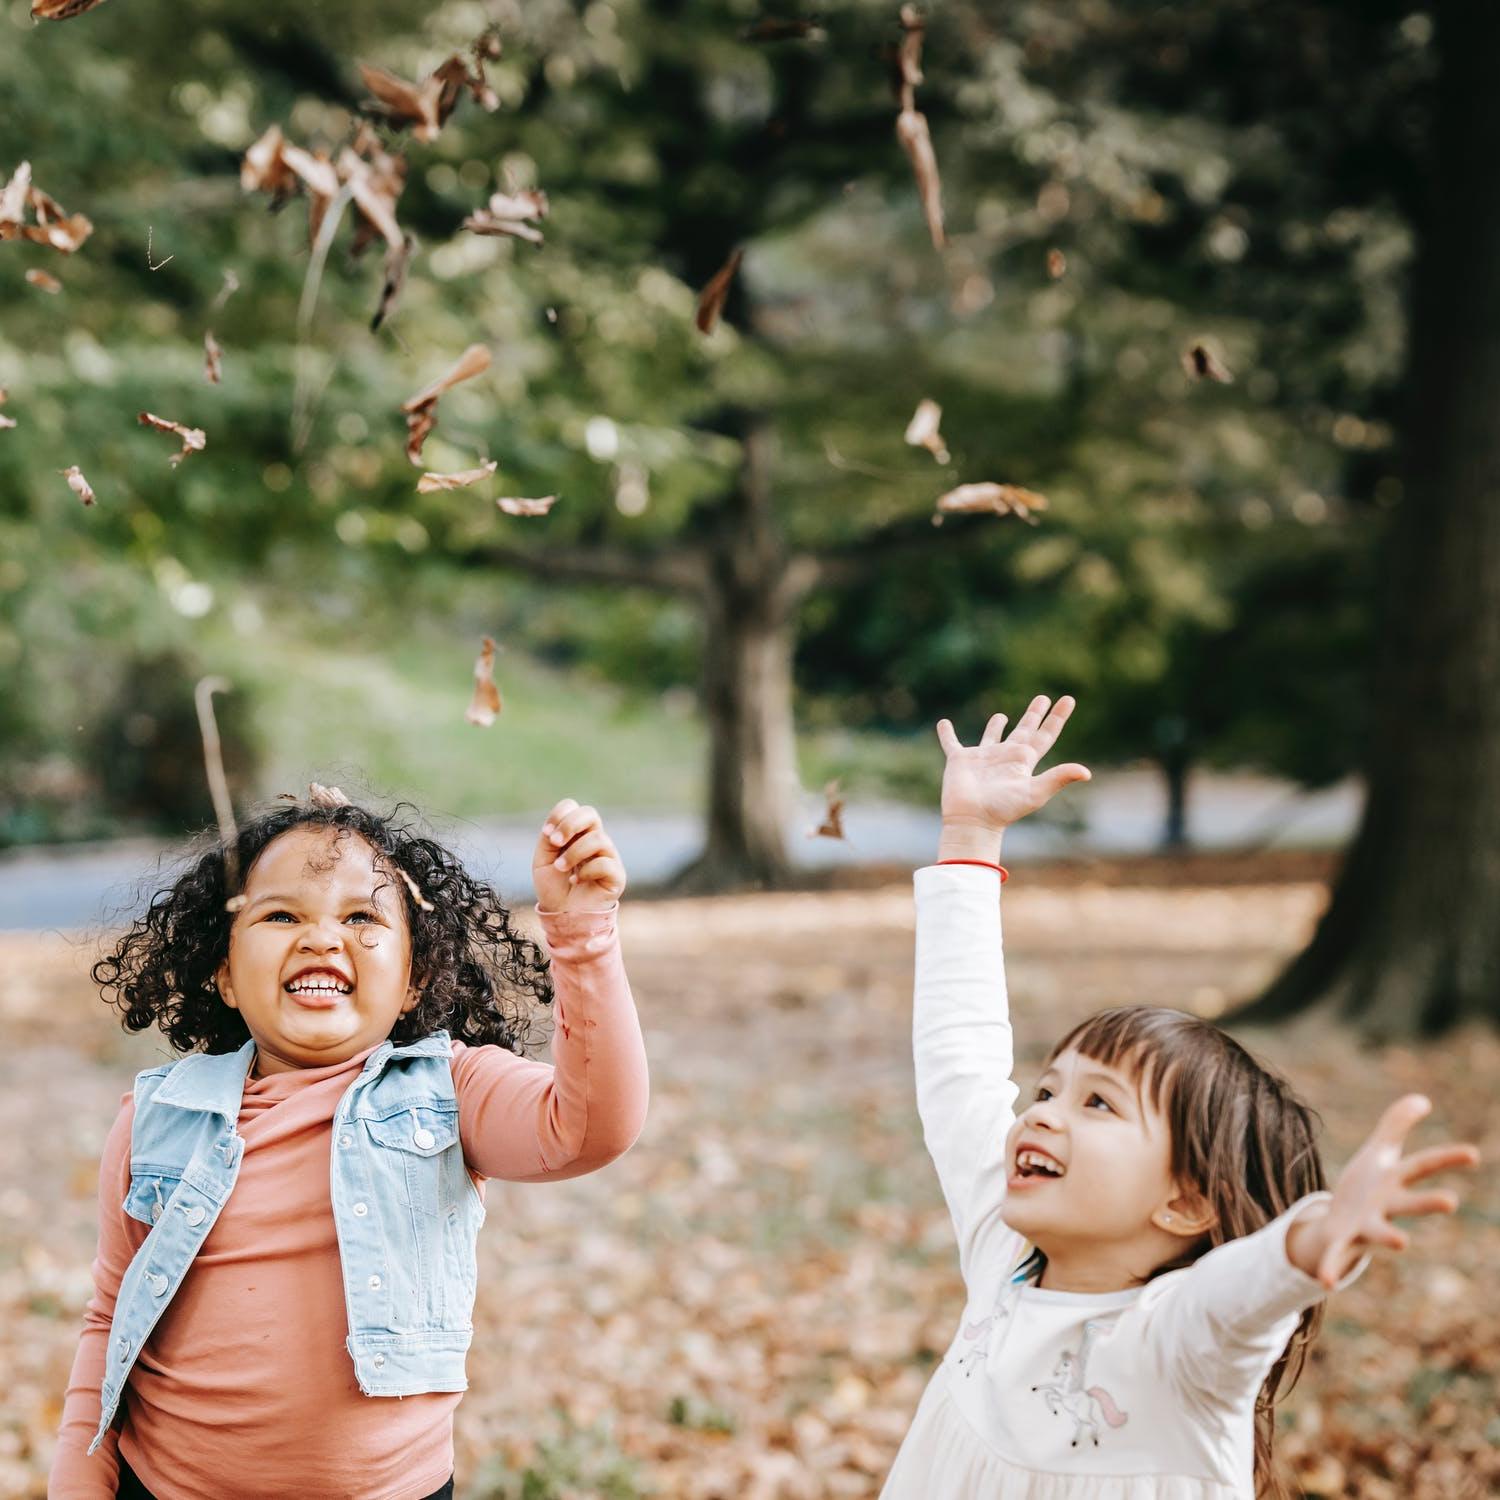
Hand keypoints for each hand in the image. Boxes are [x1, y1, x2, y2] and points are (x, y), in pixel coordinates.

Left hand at [532, 799, 626, 911]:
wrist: (563, 915)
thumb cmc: (553, 887)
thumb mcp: (543, 859)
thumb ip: (549, 838)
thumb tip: (560, 828)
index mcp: (577, 833)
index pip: (574, 807)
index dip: (560, 815)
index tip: (547, 834)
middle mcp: (595, 840)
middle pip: (591, 814)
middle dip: (569, 825)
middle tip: (554, 842)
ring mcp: (608, 856)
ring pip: (598, 839)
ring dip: (573, 853)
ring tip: (560, 868)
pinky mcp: (617, 875)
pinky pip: (605, 863)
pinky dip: (586, 871)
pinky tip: (578, 881)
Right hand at [935, 696, 1090, 845]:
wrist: (973, 820)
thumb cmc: (1004, 808)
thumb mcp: (1035, 792)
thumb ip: (1059, 778)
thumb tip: (1087, 773)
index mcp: (1024, 761)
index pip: (1045, 735)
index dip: (1056, 718)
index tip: (1068, 699)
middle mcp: (1005, 757)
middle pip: (1024, 731)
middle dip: (1034, 715)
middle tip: (1043, 698)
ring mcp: (982, 758)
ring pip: (992, 736)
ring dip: (996, 725)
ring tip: (1002, 715)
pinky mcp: (959, 760)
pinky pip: (952, 743)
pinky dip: (947, 733)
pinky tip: (943, 723)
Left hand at [1286, 1094, 1479, 1288]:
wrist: (1341, 1223)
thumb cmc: (1367, 1185)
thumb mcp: (1379, 1151)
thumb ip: (1396, 1125)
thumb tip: (1421, 1099)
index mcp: (1394, 1182)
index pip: (1423, 1165)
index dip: (1447, 1158)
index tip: (1473, 1153)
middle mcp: (1386, 1206)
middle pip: (1410, 1202)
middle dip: (1428, 1201)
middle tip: (1451, 1201)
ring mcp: (1366, 1226)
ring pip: (1380, 1231)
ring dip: (1389, 1235)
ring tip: (1401, 1241)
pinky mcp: (1342, 1241)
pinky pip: (1336, 1256)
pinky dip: (1331, 1267)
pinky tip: (1325, 1281)